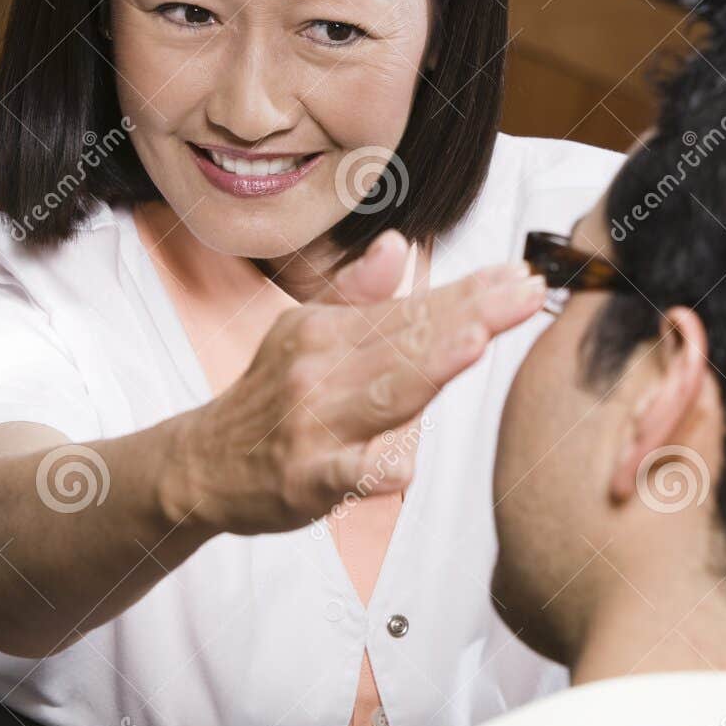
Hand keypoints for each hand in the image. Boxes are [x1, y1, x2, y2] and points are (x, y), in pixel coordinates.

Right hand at [170, 229, 545, 535]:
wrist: (200, 465)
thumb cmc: (267, 401)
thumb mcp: (304, 334)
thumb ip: (357, 294)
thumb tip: (399, 246)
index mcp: (323, 331)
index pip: (407, 309)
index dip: (467, 292)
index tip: (520, 276)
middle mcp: (317, 371)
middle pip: (405, 342)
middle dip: (470, 315)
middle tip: (525, 293)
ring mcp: (311, 426)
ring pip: (382, 396)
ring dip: (429, 368)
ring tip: (477, 342)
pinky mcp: (303, 479)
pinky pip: (342, 474)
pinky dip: (371, 470)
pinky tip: (405, 464)